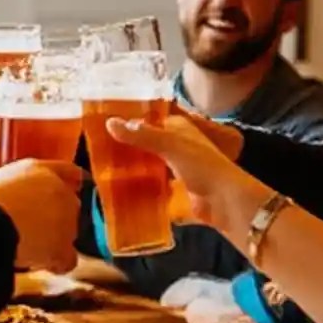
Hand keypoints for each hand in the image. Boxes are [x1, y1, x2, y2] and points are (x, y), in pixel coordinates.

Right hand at [0, 159, 82, 273]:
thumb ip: (7, 188)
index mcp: (37, 170)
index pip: (66, 171)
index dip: (72, 179)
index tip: (79, 184)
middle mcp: (58, 190)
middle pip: (70, 205)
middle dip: (56, 218)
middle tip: (32, 230)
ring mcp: (65, 219)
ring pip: (68, 233)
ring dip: (53, 241)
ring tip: (29, 249)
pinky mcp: (63, 246)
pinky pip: (67, 259)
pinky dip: (56, 264)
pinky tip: (42, 267)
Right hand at [105, 115, 271, 240]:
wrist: (224, 200)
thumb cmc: (202, 165)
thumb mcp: (170, 145)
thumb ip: (141, 135)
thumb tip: (109, 122)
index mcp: (179, 128)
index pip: (149, 121)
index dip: (129, 123)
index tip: (104, 126)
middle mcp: (178, 146)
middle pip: (147, 144)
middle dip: (128, 148)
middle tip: (98, 151)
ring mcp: (177, 169)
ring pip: (149, 165)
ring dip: (133, 168)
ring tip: (104, 170)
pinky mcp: (176, 190)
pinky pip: (154, 185)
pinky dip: (141, 187)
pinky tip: (123, 190)